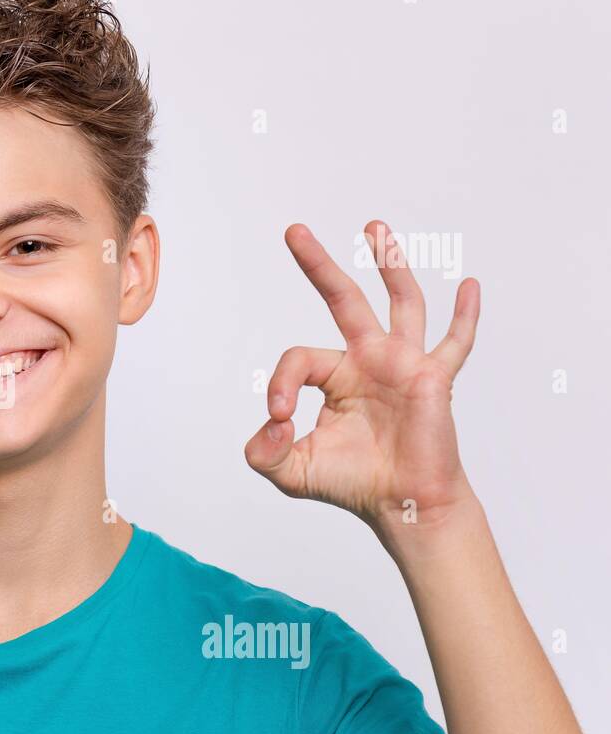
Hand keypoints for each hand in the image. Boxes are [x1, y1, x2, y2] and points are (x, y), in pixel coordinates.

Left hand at [244, 220, 479, 531]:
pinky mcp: (435, 380)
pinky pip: (455, 343)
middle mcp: (367, 362)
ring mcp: (403, 366)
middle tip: (293, 231)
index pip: (298, 357)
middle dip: (317, 265)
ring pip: (400, 303)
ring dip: (389, 264)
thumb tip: (271, 422)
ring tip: (374, 227)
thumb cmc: (350, 485)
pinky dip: (465, 316)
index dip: (280, 382)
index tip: (278, 416)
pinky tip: (469, 285)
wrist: (400, 506)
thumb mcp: (289, 471)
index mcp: (332, 377)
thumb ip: (264, 451)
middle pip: (341, 301)